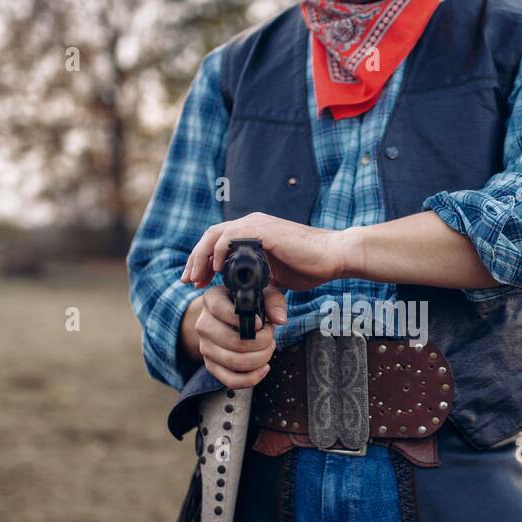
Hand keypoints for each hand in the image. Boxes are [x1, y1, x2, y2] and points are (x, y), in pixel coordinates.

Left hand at [180, 212, 353, 291]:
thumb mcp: (276, 276)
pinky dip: (219, 252)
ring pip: (216, 235)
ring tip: (196, 277)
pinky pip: (232, 236)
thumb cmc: (310, 266)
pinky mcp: (264, 230)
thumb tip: (249, 298)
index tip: (195, 281)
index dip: (202, 261)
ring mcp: (257, 225)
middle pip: (211, 236)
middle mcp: (252, 224)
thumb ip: (260, 281)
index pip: (218, 242)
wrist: (333, 256)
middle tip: (188, 280)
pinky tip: (216, 270)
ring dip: (201, 256)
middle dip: (195, 259)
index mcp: (253, 233)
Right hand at [185, 283, 288, 389]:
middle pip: (233, 342)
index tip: (260, 323)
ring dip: (260, 358)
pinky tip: (263, 367)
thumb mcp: (260, 293)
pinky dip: (252, 378)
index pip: (219, 309)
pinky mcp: (211, 365)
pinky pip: (231, 380)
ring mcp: (205, 347)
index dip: (244, 319)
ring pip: (235, 362)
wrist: (225, 317)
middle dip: (262, 342)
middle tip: (270, 336)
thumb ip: (273, 301)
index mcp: (211, 301)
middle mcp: (204, 324)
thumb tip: (279, 319)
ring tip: (268, 348)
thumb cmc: (244, 304)